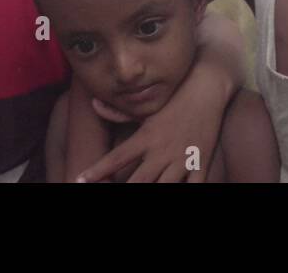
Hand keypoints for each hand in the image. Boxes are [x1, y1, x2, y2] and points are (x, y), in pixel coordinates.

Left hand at [77, 60, 231, 182]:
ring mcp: (182, 159)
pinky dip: (187, 193)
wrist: (207, 88)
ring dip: (154, 193)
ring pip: (164, 188)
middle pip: (138, 181)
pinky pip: (195, 187)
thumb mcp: (146, 107)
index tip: (81, 180)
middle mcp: (162, 151)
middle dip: (124, 191)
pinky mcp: (201, 163)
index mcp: (146, 137)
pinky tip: (177, 195)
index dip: (97, 171)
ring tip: (140, 198)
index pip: (116, 158)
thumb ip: (118, 112)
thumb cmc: (174, 98)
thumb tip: (94, 104)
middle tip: (108, 194)